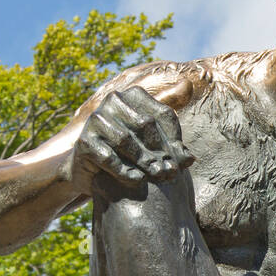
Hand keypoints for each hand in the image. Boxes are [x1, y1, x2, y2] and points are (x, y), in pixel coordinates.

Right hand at [66, 87, 193, 195]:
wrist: (91, 168)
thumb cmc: (128, 152)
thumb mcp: (152, 144)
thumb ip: (173, 146)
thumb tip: (191, 158)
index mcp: (134, 95)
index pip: (163, 114)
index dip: (175, 140)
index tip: (183, 162)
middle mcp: (113, 101)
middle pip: (146, 124)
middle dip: (161, 150)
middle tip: (171, 172)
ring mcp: (96, 119)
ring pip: (126, 140)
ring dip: (144, 161)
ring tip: (157, 176)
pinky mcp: (84, 141)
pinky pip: (108, 157)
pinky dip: (124, 170)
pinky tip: (138, 180)